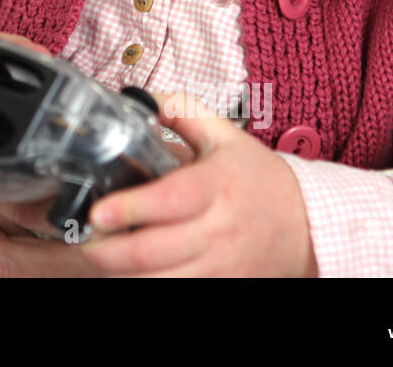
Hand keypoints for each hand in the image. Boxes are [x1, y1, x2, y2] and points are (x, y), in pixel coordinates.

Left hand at [80, 91, 318, 275]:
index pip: (170, 201)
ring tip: (99, 259)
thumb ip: (181, 111)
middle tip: (83, 240)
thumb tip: (138, 96)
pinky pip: (175, 297)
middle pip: (153, 252)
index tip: (97, 213)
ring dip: (121, 276)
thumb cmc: (258, 179)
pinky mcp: (222, 289)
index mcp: (216, 187)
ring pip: (159, 284)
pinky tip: (127, 276)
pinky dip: (145, 288)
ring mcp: (221, 268)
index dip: (130, 209)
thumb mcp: (224, 135)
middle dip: (107, 251)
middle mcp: (218, 231)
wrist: (309, 226)